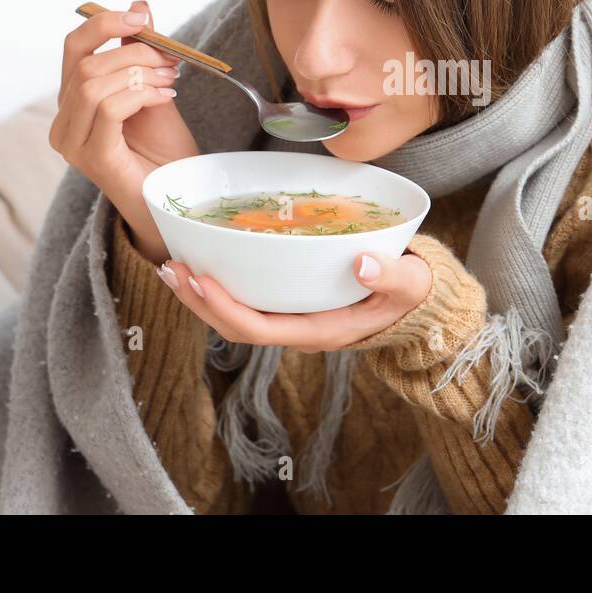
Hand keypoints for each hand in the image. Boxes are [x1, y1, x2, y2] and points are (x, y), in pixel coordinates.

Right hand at [49, 0, 200, 263]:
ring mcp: (73, 143)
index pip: (73, 48)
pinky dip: (139, 94)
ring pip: (92, 84)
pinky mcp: (93, 158)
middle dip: (132, 52)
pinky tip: (164, 99)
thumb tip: (138, 6)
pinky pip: (107, 109)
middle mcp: (64, 122)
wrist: (179, 196)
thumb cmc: (164, 149)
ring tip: (169, 82)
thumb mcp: (153, 87)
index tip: (142, 18)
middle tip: (170, 61)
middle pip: (83, 63)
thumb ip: (140, 51)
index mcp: (73, 102)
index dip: (104, 24)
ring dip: (139, 73)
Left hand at [156, 247, 433, 352]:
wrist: (418, 305)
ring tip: (174, 266)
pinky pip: (248, 301)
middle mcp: (299, 330)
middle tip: (172, 268)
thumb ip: (392, 276)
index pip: (260, 329)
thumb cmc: (413, 295)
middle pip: (236, 326)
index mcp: (320, 331)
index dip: (225, 307)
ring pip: (236, 316)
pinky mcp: (291, 303)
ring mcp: (293, 318)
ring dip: (202, 294)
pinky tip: (205, 262)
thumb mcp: (411, 284)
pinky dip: (222, 284)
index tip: (201, 278)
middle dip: (200, 301)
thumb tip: (362, 261)